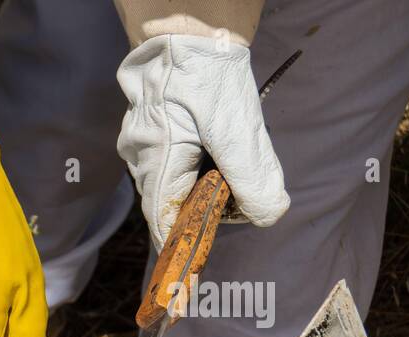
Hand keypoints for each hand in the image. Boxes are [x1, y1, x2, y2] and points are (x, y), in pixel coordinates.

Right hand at [117, 35, 288, 250]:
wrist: (190, 24)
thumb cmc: (208, 72)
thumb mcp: (237, 127)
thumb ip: (252, 177)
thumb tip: (268, 215)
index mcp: (152, 161)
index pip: (164, 222)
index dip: (192, 238)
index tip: (216, 240)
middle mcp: (139, 157)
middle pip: (174, 202)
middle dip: (210, 201)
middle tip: (241, 179)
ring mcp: (142, 142)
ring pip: (178, 180)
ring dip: (209, 178)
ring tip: (230, 152)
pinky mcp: (153, 129)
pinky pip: (177, 159)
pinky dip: (202, 160)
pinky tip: (218, 140)